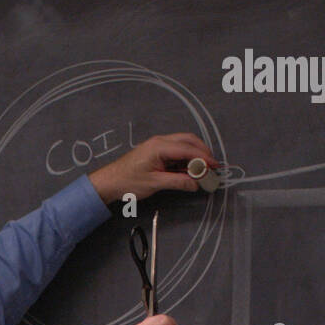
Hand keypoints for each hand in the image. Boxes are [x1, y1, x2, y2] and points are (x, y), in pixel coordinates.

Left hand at [88, 133, 217, 203]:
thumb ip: (177, 182)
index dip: (203, 157)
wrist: (110, 181)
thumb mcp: (155, 184)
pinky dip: (186, 157)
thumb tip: (196, 184)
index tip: (214, 167)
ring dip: (195, 154)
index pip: (187, 148)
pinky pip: (176, 149)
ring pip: (183, 143)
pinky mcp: (156, 150)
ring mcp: (158, 144)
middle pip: (188, 140)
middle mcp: (160, 141)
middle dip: (202, 152)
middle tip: (212, 166)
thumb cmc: (128, 182)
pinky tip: (190, 168)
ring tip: (203, 168)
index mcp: (159, 147)